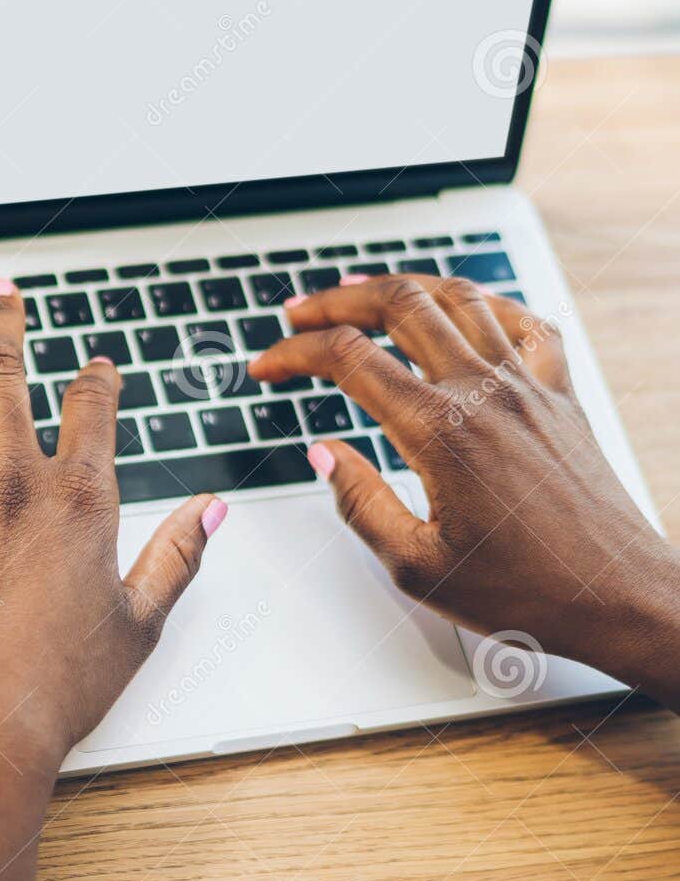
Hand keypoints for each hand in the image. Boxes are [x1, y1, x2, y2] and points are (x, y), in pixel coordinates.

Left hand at [0, 274, 224, 787]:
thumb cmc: (64, 688)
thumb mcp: (142, 622)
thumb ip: (180, 554)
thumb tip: (215, 508)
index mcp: (83, 503)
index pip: (93, 407)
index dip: (98, 375)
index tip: (98, 363)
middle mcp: (19, 488)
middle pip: (11, 376)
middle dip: (5, 321)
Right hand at [247, 273, 679, 700]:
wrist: (614, 594)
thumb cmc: (526, 591)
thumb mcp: (416, 566)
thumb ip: (360, 503)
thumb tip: (325, 453)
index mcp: (441, 432)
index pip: (348, 360)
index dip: (294, 354)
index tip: (266, 365)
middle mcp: (485, 392)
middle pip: (399, 304)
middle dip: (337, 299)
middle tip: (300, 311)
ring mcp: (528, 384)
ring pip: (458, 297)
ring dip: (402, 285)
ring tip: (364, 290)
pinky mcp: (560, 392)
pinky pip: (522, 319)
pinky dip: (482, 301)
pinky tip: (462, 307)